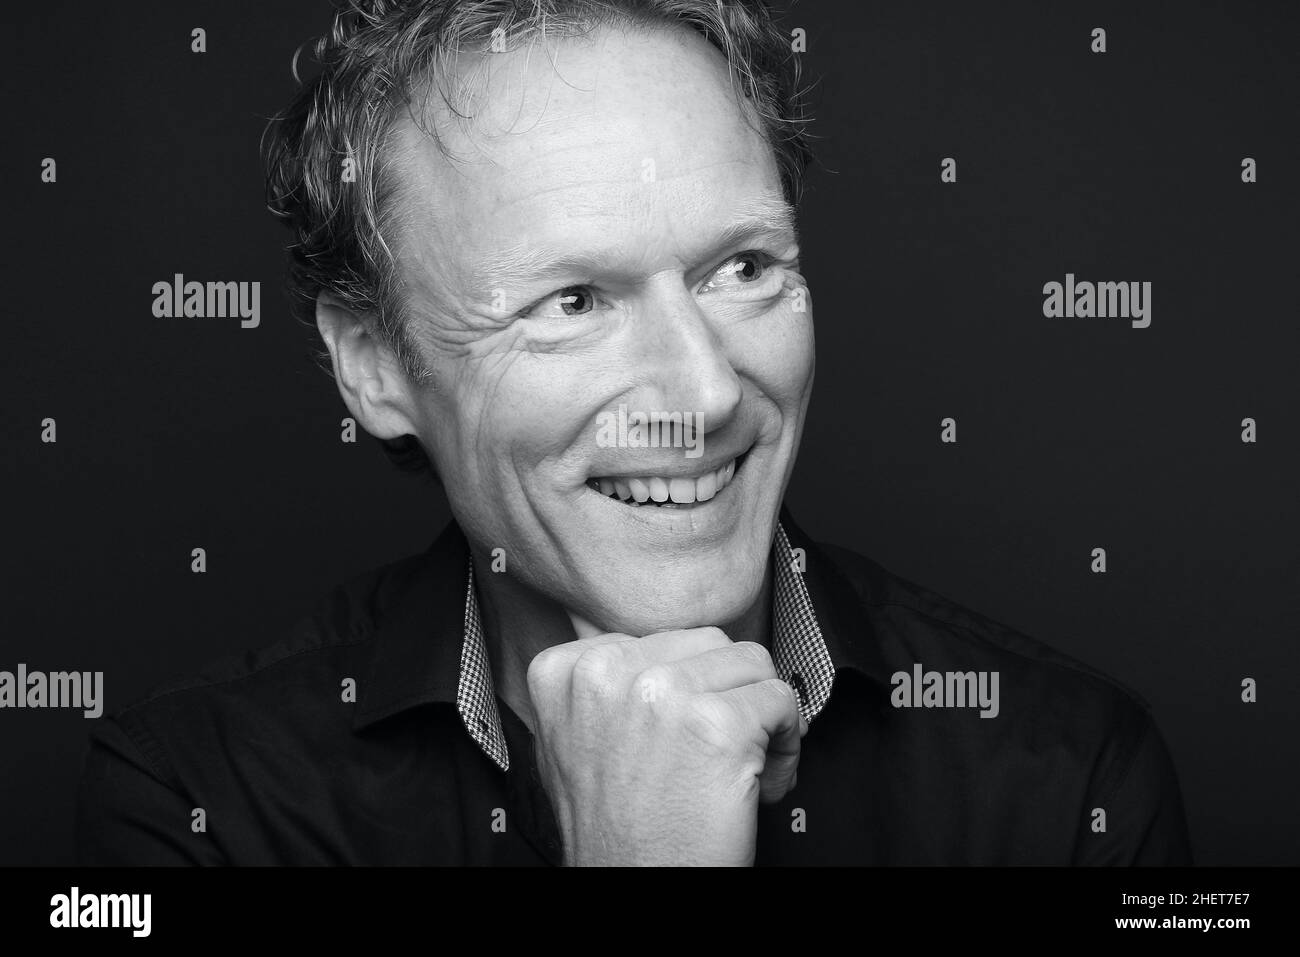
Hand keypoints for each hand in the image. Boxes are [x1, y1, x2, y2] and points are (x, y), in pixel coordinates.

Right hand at [526, 614, 806, 865]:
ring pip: (751, 663)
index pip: (659, 639)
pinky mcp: (717, 724)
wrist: (635, 892)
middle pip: (707, 643)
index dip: (687, 687)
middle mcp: (607, 673)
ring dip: (761, 714)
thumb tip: (642, 651)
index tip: (686, 730)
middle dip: (728, 694)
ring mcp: (662, 694)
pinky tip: (764, 780)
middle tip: (721, 750)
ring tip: (745, 763)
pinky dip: (788, 742)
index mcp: (567, 670)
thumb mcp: (571, 745)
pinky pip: (782, 699)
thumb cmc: (616, 836)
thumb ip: (598, 689)